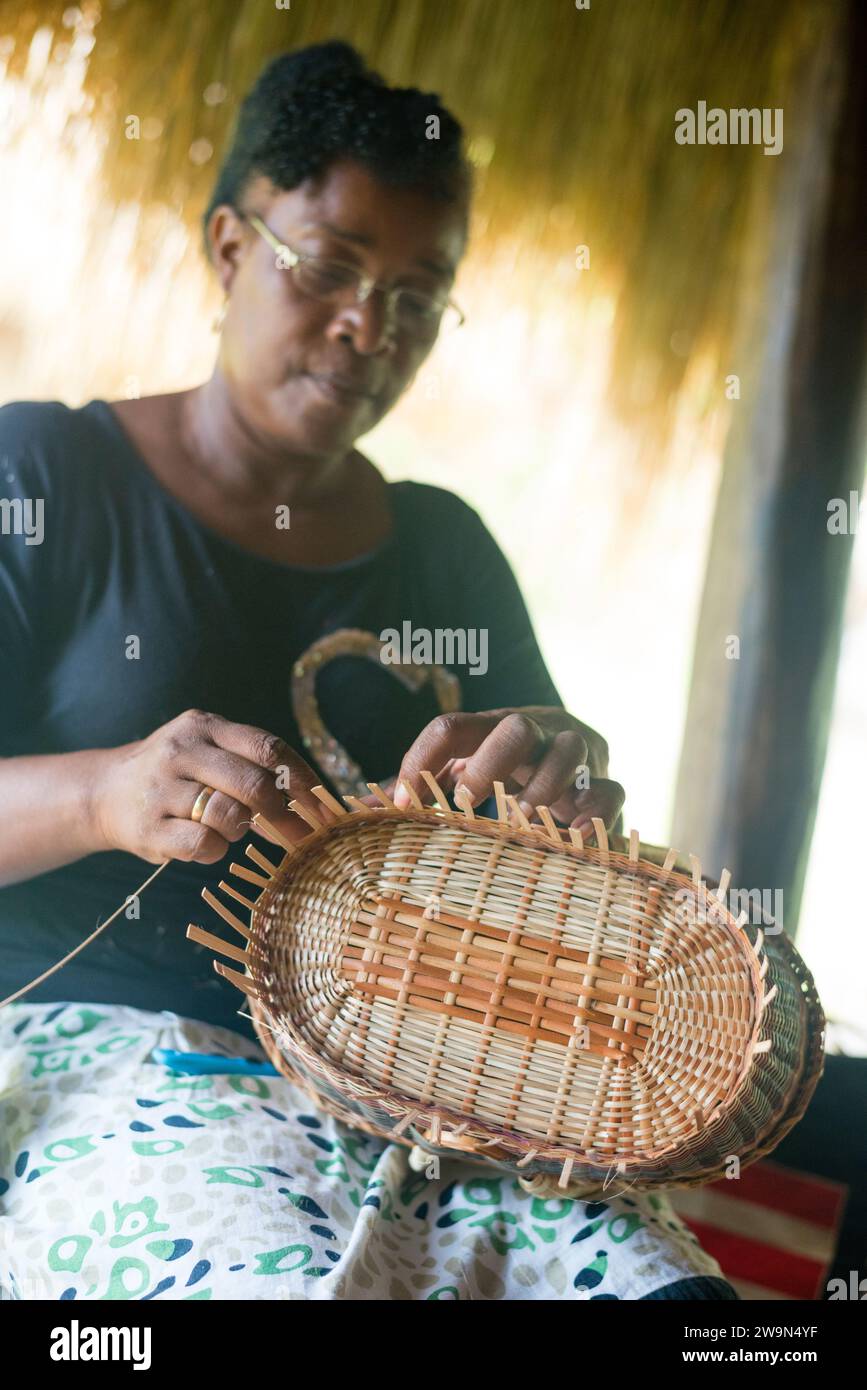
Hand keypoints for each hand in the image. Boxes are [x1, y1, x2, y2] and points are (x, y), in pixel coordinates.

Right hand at [89, 708, 331, 864]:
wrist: (105, 791)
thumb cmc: (174, 774)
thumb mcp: (206, 749)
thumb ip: (249, 763)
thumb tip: (309, 799)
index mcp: (204, 727)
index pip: (268, 748)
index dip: (302, 778)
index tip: (324, 805)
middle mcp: (182, 751)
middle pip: (254, 783)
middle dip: (284, 814)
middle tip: (300, 835)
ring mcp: (162, 789)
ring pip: (229, 815)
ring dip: (242, 829)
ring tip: (230, 827)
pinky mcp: (149, 828)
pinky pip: (203, 844)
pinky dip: (216, 849)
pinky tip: (208, 843)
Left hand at [383, 707, 623, 837]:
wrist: (579, 771)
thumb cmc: (506, 777)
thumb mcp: (464, 774)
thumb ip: (424, 790)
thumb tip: (368, 812)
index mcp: (492, 727)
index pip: (451, 727)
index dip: (422, 760)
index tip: (402, 806)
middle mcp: (537, 729)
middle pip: (516, 727)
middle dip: (491, 764)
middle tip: (467, 803)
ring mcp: (579, 752)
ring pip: (569, 752)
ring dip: (542, 790)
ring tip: (521, 823)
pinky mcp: (609, 781)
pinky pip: (612, 791)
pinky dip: (593, 814)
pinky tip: (572, 840)